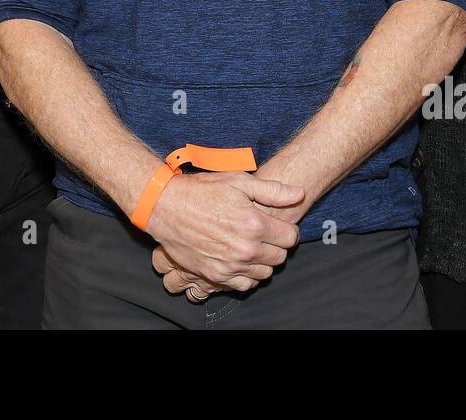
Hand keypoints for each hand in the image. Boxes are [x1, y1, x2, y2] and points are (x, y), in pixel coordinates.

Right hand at [143, 171, 302, 293]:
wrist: (167, 207)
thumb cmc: (202, 191)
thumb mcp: (239, 182)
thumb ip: (272, 191)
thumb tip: (299, 194)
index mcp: (255, 224)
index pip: (291, 238)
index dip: (287, 230)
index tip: (278, 225)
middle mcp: (246, 249)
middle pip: (280, 257)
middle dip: (277, 245)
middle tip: (264, 234)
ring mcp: (230, 265)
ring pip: (265, 273)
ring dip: (263, 261)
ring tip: (252, 246)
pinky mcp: (216, 276)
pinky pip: (244, 284)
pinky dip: (247, 275)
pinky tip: (240, 260)